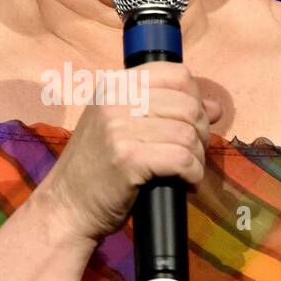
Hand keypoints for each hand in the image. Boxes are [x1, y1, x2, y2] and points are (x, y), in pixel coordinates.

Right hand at [36, 62, 222, 244]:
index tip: (191, 124)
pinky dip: (193, 175)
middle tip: (190, 155)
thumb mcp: (123, 127)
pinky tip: (185, 184)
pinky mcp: (128, 158)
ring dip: (197, 159)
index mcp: (115, 84)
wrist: (66, 206)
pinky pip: (182, 159)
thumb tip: (215, 108)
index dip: (195, 99)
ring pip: (188, 134)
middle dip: (200, 133)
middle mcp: (116, 99)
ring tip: (186, 173)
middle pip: (188, 105)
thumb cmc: (97, 168)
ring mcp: (119, 127)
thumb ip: (164, 111)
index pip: (177, 74)